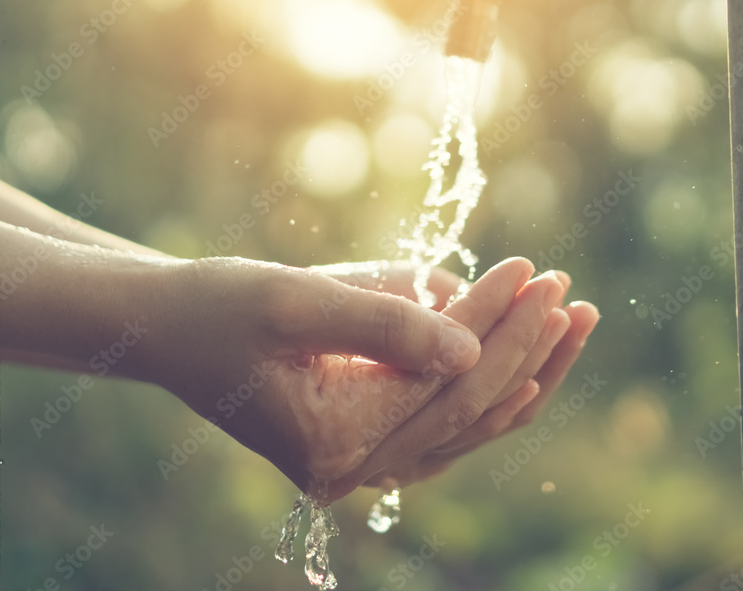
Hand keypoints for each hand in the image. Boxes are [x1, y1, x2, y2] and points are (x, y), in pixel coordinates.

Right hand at [135, 256, 567, 501]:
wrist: (169, 329)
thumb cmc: (219, 305)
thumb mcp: (294, 302)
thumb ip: (385, 324)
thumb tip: (473, 346)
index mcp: (330, 442)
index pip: (441, 382)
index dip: (493, 324)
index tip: (535, 273)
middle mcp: (350, 470)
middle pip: (465, 410)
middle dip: (524, 348)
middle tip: (571, 296)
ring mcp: (359, 464)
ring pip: (466, 425)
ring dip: (524, 372)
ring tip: (573, 323)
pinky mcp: (363, 444)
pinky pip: (446, 427)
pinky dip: (489, 393)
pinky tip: (532, 364)